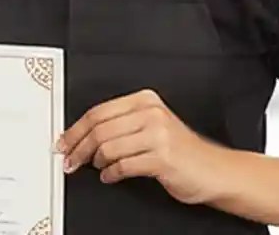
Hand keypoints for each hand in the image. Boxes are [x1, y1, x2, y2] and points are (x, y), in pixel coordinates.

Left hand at [56, 89, 224, 205]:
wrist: (214, 170)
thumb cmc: (181, 151)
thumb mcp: (152, 126)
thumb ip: (122, 125)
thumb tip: (83, 135)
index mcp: (145, 100)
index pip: (99, 111)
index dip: (75, 129)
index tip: (64, 142)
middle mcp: (151, 113)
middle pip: (99, 129)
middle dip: (78, 147)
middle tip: (70, 160)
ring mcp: (158, 135)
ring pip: (108, 148)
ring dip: (95, 162)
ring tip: (97, 168)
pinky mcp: (162, 158)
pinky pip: (123, 166)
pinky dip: (111, 174)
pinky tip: (111, 176)